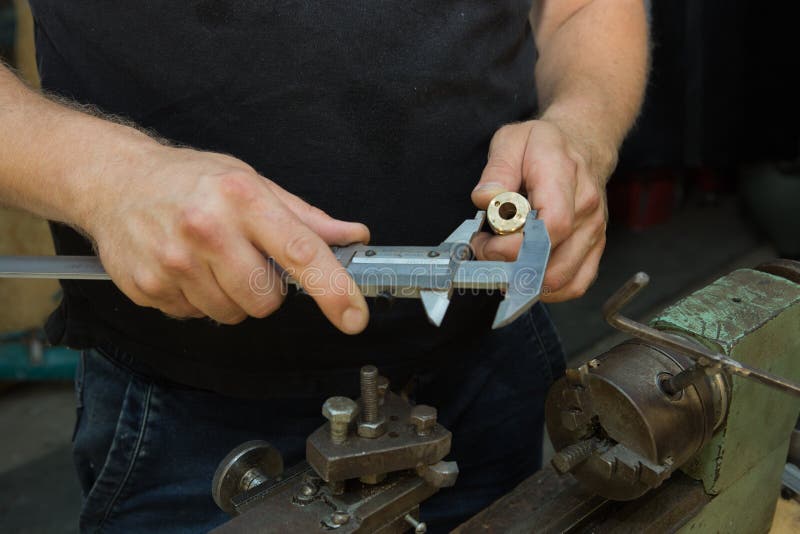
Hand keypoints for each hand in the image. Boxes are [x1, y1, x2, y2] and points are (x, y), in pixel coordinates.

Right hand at [83, 145, 369, 332]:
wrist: (115, 181)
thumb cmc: (191, 180)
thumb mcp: (252, 183)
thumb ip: (305, 218)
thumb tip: (353, 236)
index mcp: (242, 198)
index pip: (300, 252)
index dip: (333, 289)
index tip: (354, 317)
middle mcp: (207, 229)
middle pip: (266, 300)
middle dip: (265, 289)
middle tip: (244, 258)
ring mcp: (172, 262)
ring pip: (232, 314)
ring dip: (230, 296)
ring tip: (209, 259)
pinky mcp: (147, 287)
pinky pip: (195, 316)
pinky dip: (197, 299)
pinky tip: (184, 268)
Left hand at [470, 119, 614, 301]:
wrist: (581, 144)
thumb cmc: (544, 145)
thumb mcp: (511, 140)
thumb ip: (496, 170)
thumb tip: (487, 199)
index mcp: (564, 176)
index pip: (552, 225)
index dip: (515, 246)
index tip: (487, 243)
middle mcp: (585, 207)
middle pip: (554, 260)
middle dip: (511, 266)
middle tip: (487, 250)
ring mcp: (594, 230)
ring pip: (563, 279)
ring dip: (526, 280)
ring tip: (504, 260)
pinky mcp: (595, 247)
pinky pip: (575, 284)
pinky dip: (548, 289)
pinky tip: (527, 273)